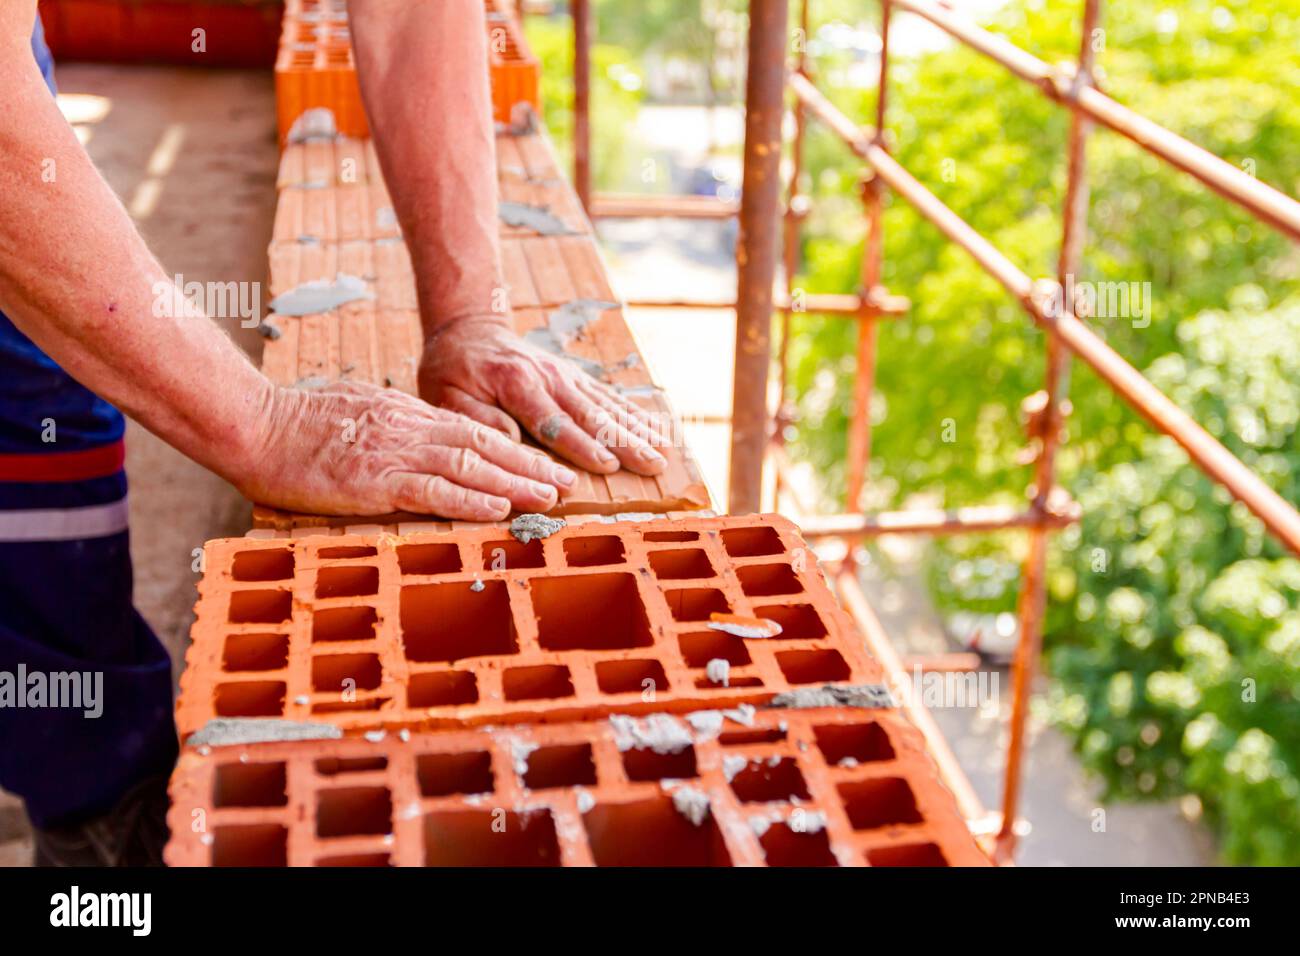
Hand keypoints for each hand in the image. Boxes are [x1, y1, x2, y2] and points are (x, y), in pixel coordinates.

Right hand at [238, 380, 575, 519]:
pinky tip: (498, 509)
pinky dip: (469, 500)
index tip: (542, 462)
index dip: (513, 448)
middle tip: (567, 483)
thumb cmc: (297, 424)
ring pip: (469, 466)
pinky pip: (432, 490)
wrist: (256, 425)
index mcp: (405, 414)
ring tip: (549, 497)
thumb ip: (393, 427)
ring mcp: (393, 453)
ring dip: (513, 483)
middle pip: (483, 445)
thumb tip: (420, 444)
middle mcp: (408, 429)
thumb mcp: (357, 413)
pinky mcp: (374, 479)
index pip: (471, 430)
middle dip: (529, 464)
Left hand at [418, 317, 667, 475]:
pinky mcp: (575, 378)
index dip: (581, 445)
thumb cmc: (452, 369)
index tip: (607, 465)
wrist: (468, 328)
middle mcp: (549, 378)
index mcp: (516, 383)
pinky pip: (609, 397)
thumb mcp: (446, 394)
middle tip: (652, 464)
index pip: (553, 421)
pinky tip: (658, 430)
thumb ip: (477, 419)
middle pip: (591, 415)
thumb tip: (512, 443)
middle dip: (625, 442)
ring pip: (608, 406)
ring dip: (638, 431)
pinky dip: (635, 414)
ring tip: (664, 453)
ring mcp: (566, 376)